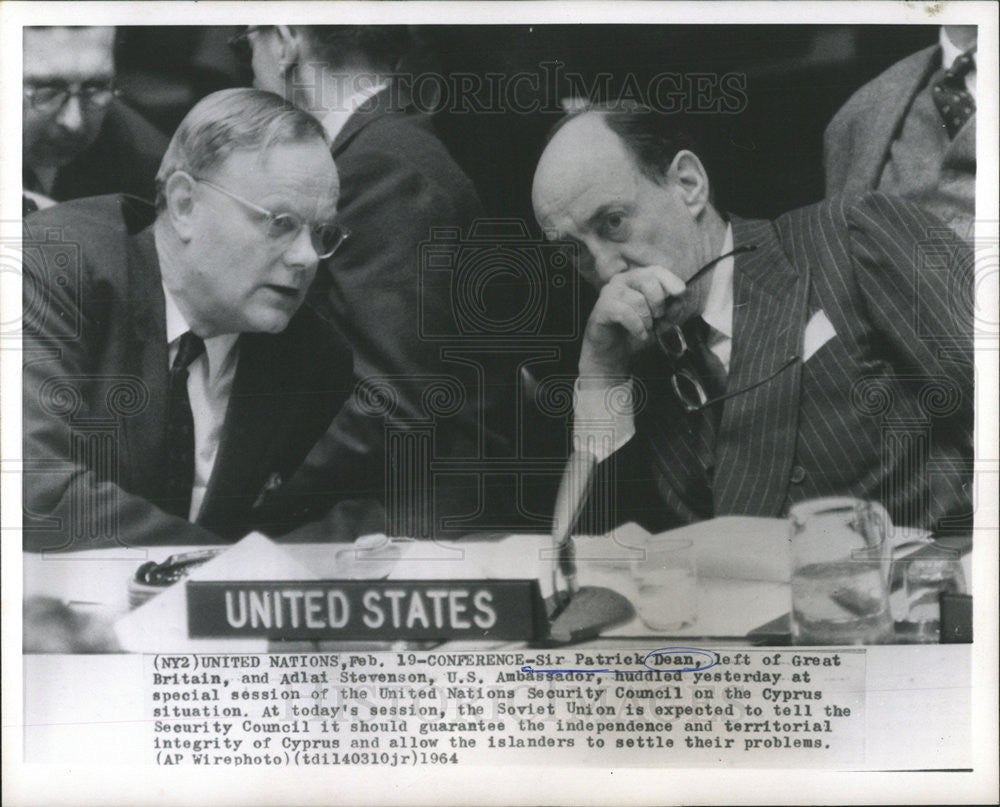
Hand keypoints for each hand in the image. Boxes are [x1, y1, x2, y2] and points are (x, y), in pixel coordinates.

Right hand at [579, 265, 685, 381]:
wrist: (613, 352)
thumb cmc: (635, 332)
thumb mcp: (661, 321)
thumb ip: (672, 309)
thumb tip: (680, 299)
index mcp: (636, 279)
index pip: (655, 270)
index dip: (670, 280)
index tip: (681, 292)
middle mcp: (621, 281)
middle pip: (647, 280)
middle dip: (658, 302)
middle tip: (657, 317)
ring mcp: (609, 292)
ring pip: (637, 299)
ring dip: (647, 319)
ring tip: (646, 329)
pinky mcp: (602, 307)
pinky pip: (625, 313)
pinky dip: (637, 326)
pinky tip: (640, 334)